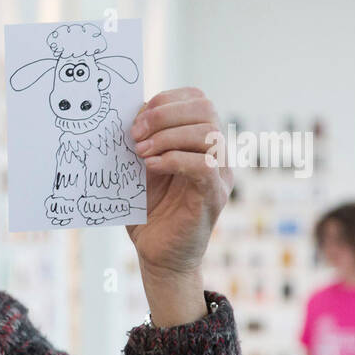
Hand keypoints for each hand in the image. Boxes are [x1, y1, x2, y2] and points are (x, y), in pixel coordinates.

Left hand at [126, 87, 231, 278]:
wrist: (158, 254)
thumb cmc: (149, 211)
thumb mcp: (141, 167)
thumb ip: (143, 139)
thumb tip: (134, 110)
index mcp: (201, 141)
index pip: (198, 100)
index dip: (168, 100)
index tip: (138, 116)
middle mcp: (217, 154)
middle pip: (206, 110)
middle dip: (165, 115)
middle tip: (135, 133)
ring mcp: (220, 174)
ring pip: (208, 134)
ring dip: (167, 137)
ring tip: (140, 152)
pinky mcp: (213, 196)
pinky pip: (204, 165)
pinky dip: (174, 159)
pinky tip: (151, 166)